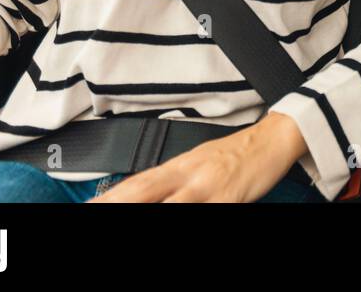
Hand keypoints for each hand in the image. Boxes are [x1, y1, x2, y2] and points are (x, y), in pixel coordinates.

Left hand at [88, 112, 308, 202]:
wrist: (273, 138)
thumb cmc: (235, 155)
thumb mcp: (197, 163)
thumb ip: (169, 180)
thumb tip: (139, 194)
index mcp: (177, 166)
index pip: (135, 185)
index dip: (108, 198)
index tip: (87, 207)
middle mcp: (187, 175)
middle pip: (143, 192)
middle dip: (116, 204)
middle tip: (89, 212)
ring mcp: (207, 187)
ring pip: (169, 206)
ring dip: (145, 212)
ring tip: (118, 216)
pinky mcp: (228, 198)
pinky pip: (205, 214)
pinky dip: (189, 218)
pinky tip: (175, 222)